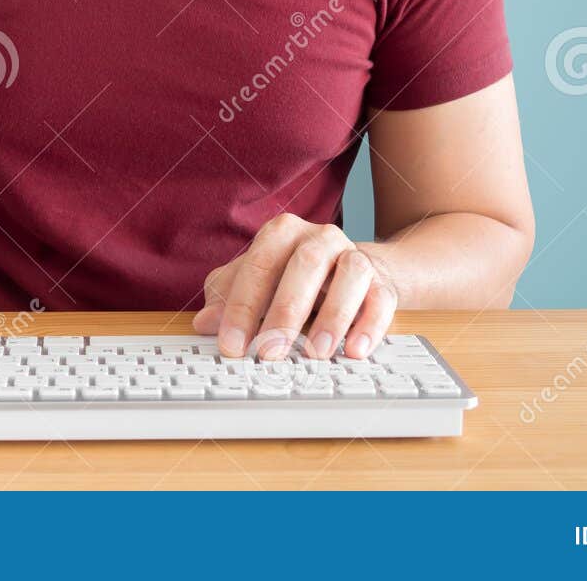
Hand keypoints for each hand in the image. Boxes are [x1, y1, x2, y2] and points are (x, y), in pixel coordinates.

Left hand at [192, 213, 397, 359]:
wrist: (353, 271)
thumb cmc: (294, 277)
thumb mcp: (258, 282)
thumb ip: (229, 296)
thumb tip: (204, 322)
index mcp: (283, 232)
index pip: (259, 264)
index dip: (242, 306)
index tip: (231, 345)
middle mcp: (321, 238)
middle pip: (305, 264)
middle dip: (285, 311)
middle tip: (269, 352)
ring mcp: (355, 257)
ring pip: (351, 274)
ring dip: (333, 316)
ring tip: (316, 353)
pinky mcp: (382, 283)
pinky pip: (381, 299)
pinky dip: (370, 326)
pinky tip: (354, 350)